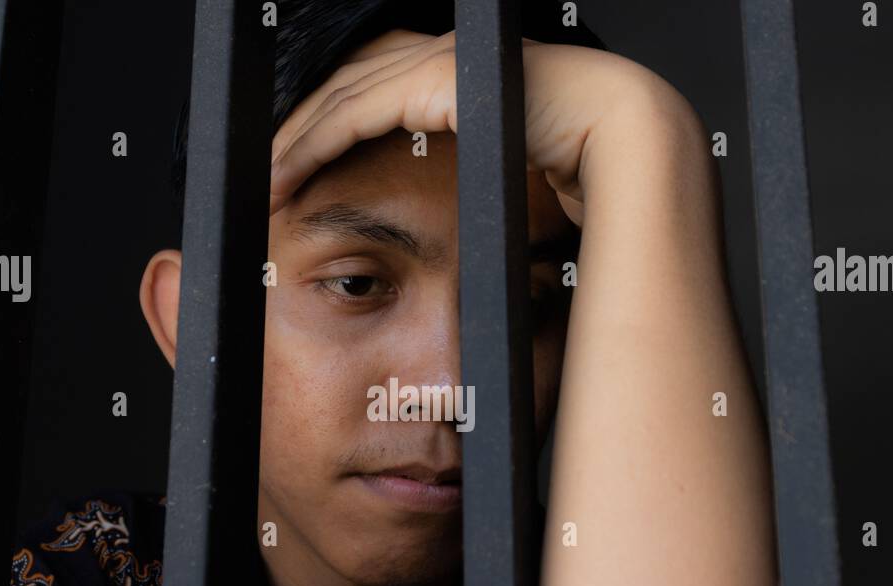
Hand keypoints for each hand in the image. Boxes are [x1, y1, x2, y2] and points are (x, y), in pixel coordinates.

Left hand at [268, 29, 683, 226]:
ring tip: (264, 182)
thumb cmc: (589, 166)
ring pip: (342, 97)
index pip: (376, 91)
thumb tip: (476, 221)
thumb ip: (486, 182)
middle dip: (300, 129)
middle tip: (264, 175)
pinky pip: (355, 112)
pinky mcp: (435, 77)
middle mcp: (446, 57)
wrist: (628, 137)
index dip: (330, 127)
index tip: (298, 171)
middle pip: (349, 88)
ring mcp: (440, 59)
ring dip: (296, 140)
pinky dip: (313, 143)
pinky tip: (284, 172)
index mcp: (463, 76)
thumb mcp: (519, 175)